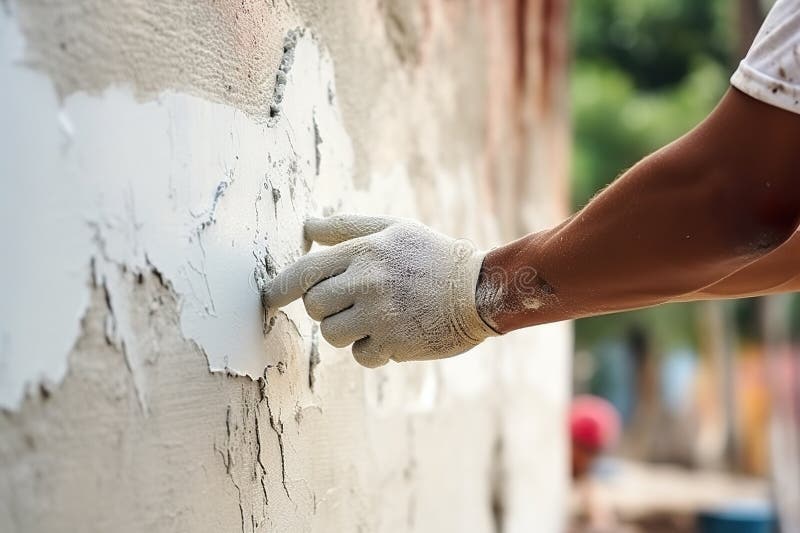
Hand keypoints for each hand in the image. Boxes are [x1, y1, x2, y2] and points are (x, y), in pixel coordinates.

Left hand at [262, 214, 496, 366]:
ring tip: (376, 318)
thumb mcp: (394, 229)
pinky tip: (395, 333)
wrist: (480, 289)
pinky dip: (372, 349)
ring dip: (347, 330)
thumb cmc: (433, 256)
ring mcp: (381, 316)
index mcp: (364, 252)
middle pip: (315, 307)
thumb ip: (348, 227)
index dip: (280, 287)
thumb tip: (307, 225)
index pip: (305, 271)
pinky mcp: (395, 344)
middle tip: (352, 301)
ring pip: (333, 334)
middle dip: (326, 307)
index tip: (268, 298)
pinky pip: (361, 355)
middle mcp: (368, 283)